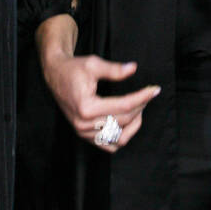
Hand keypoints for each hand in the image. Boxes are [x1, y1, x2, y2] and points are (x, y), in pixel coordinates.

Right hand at [41, 51, 160, 151]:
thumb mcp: (93, 64)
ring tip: (140, 109)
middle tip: (148, 94)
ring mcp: (83, 132)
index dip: (142, 97)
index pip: (123, 106)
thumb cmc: (73, 69)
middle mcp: (84, 123)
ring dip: (134, 125)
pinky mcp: (84, 135)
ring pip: (118, 138)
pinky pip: (108, 145)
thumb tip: (133, 69)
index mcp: (86, 107)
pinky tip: (128, 122)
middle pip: (124, 120)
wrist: (56, 75)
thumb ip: (114, 69)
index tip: (155, 90)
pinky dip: (121, 137)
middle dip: (140, 107)